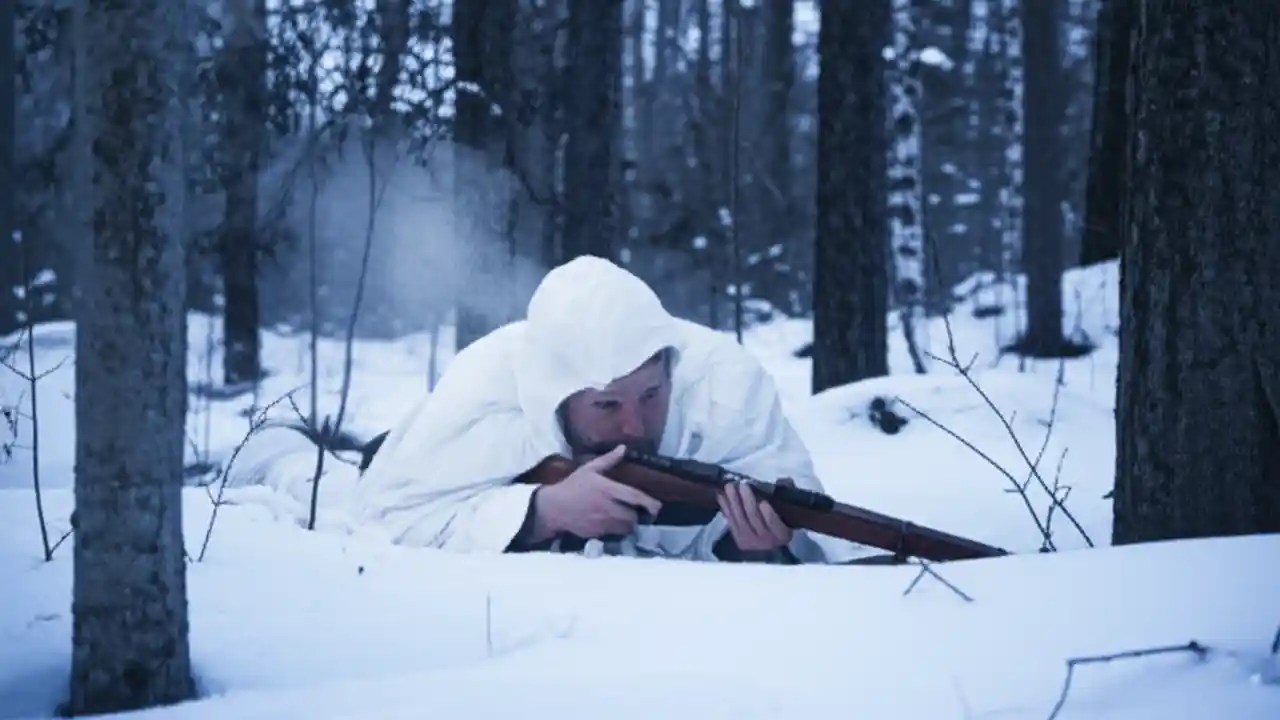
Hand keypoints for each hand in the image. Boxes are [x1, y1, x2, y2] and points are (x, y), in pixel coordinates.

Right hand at [531, 445, 661, 541]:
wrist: (553, 508)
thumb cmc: (572, 486)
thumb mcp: (589, 469)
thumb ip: (608, 460)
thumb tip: (623, 448)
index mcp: (608, 489)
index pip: (635, 498)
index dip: (650, 504)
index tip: (657, 507)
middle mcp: (608, 507)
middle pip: (633, 517)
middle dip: (637, 515)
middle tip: (635, 511)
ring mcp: (602, 523)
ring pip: (625, 528)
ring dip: (628, 524)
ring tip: (623, 517)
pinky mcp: (597, 534)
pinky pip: (613, 534)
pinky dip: (615, 530)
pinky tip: (609, 523)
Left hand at [717, 479, 792, 551]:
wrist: (768, 545)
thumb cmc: (782, 521)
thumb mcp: (789, 511)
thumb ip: (787, 495)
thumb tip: (785, 480)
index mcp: (782, 534)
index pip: (774, 524)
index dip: (769, 515)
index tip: (763, 502)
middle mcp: (766, 540)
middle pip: (754, 519)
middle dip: (747, 501)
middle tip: (743, 485)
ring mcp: (750, 541)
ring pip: (740, 519)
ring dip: (733, 501)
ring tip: (729, 486)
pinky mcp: (737, 539)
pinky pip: (730, 521)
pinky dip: (726, 508)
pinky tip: (722, 496)